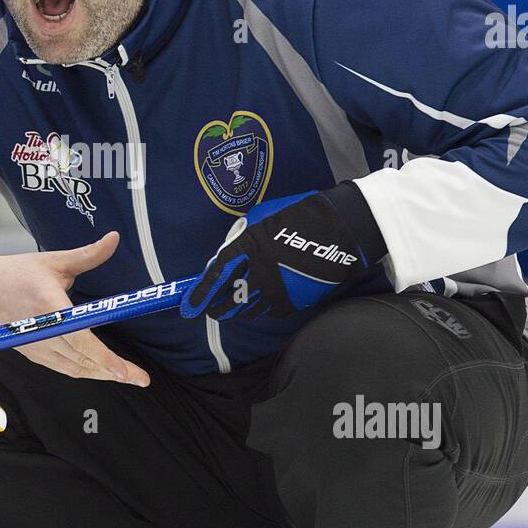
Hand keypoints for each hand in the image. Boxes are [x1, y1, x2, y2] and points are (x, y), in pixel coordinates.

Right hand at [0, 232, 149, 385]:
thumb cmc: (13, 275)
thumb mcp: (53, 261)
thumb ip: (88, 255)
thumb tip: (113, 239)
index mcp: (49, 307)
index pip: (81, 340)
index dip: (105, 358)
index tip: (124, 370)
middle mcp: (42, 333)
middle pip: (83, 361)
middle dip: (115, 372)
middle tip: (140, 378)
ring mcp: (37, 348)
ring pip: (76, 369)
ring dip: (103, 375)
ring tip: (128, 376)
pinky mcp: (35, 354)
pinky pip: (65, 369)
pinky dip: (86, 372)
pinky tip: (102, 372)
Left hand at [180, 186, 379, 321]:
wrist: (338, 228)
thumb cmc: (297, 215)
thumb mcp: (261, 218)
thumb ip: (240, 239)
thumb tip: (225, 258)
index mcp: (248, 247)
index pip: (216, 276)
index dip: (201, 294)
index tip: (189, 307)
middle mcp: (259, 272)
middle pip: (229, 299)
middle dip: (216, 308)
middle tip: (210, 311)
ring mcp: (277, 288)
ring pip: (248, 310)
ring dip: (236, 312)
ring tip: (230, 312)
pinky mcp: (294, 299)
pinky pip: (270, 311)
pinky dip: (262, 310)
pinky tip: (260, 306)